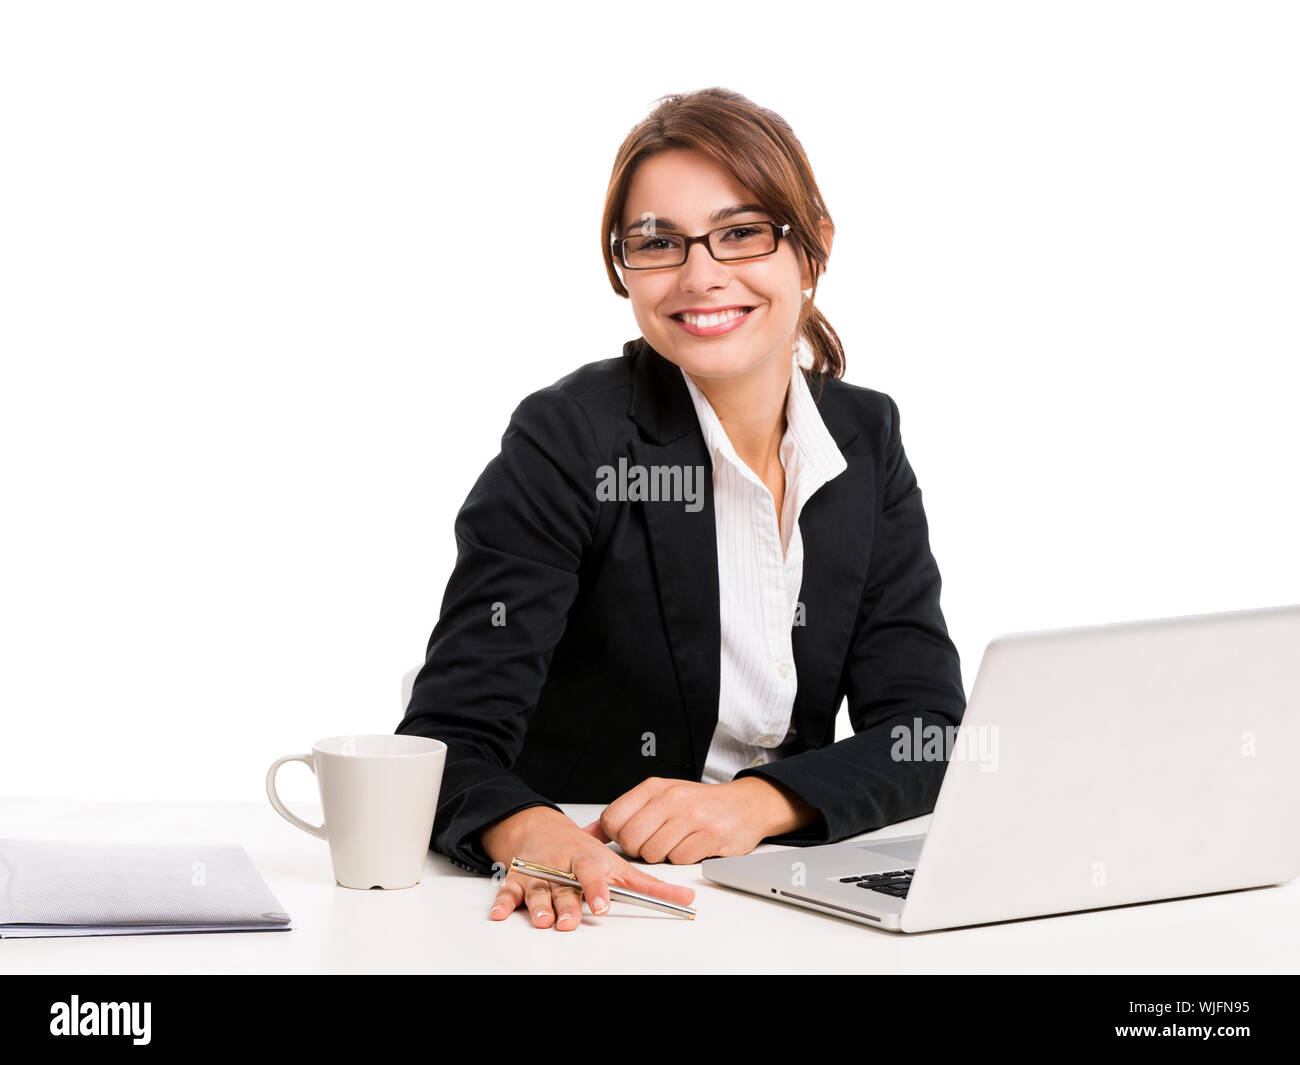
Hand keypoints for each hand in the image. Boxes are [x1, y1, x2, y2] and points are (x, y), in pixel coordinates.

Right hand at [478, 805, 695, 931]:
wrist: (543, 830)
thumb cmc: (584, 852)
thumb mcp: (619, 864)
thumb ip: (651, 886)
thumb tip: (688, 900)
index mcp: (586, 859)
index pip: (592, 872)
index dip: (597, 888)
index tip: (602, 904)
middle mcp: (561, 865)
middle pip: (564, 886)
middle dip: (566, 903)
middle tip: (570, 920)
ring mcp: (538, 873)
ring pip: (537, 890)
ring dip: (538, 905)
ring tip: (542, 920)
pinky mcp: (518, 879)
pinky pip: (509, 890)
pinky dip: (503, 902)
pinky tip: (500, 914)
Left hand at [588, 776, 815, 864]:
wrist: (744, 805)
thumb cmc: (698, 803)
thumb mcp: (660, 798)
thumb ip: (626, 813)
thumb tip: (588, 834)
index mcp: (654, 787)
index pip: (612, 818)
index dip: (616, 835)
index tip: (630, 835)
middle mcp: (672, 798)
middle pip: (630, 840)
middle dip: (638, 850)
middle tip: (654, 842)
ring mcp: (692, 817)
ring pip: (653, 854)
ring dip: (662, 855)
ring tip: (676, 841)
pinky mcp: (710, 836)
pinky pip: (679, 860)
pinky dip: (683, 859)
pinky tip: (693, 845)